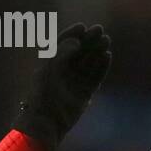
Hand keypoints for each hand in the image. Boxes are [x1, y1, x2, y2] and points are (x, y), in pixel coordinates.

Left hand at [15, 23, 111, 150]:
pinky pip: (95, 78)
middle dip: (89, 41)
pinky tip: (107, 56)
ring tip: (105, 41)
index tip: (82, 27)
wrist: (44, 123)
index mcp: (49, 66)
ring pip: (88, 64)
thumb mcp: (49, 68)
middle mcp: (62, 74)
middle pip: (79, 52)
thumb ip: (62, 51)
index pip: (63, 45)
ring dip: (97, 51)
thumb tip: (77, 42)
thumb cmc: (43, 95)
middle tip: (99, 30)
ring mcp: (73, 85)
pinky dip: (101, 67)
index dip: (72, 35)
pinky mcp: (83, 95)